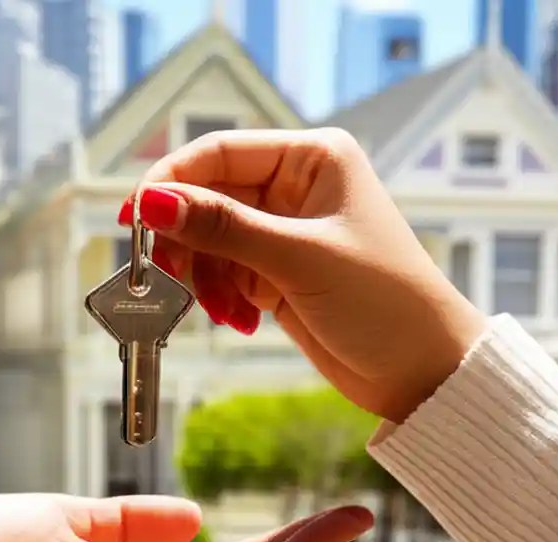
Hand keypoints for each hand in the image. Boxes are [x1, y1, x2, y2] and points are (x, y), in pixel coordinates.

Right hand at [119, 128, 487, 422]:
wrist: (424, 373)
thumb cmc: (385, 303)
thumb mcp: (298, 260)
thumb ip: (222, 228)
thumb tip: (152, 200)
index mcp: (312, 159)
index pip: (219, 152)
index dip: (169, 181)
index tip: (133, 217)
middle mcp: (296, 187)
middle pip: (207, 197)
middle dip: (184, 239)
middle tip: (162, 274)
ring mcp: (285, 232)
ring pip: (210, 240)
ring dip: (202, 277)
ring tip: (220, 311)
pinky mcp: (279, 273)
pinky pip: (225, 273)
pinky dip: (220, 298)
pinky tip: (241, 321)